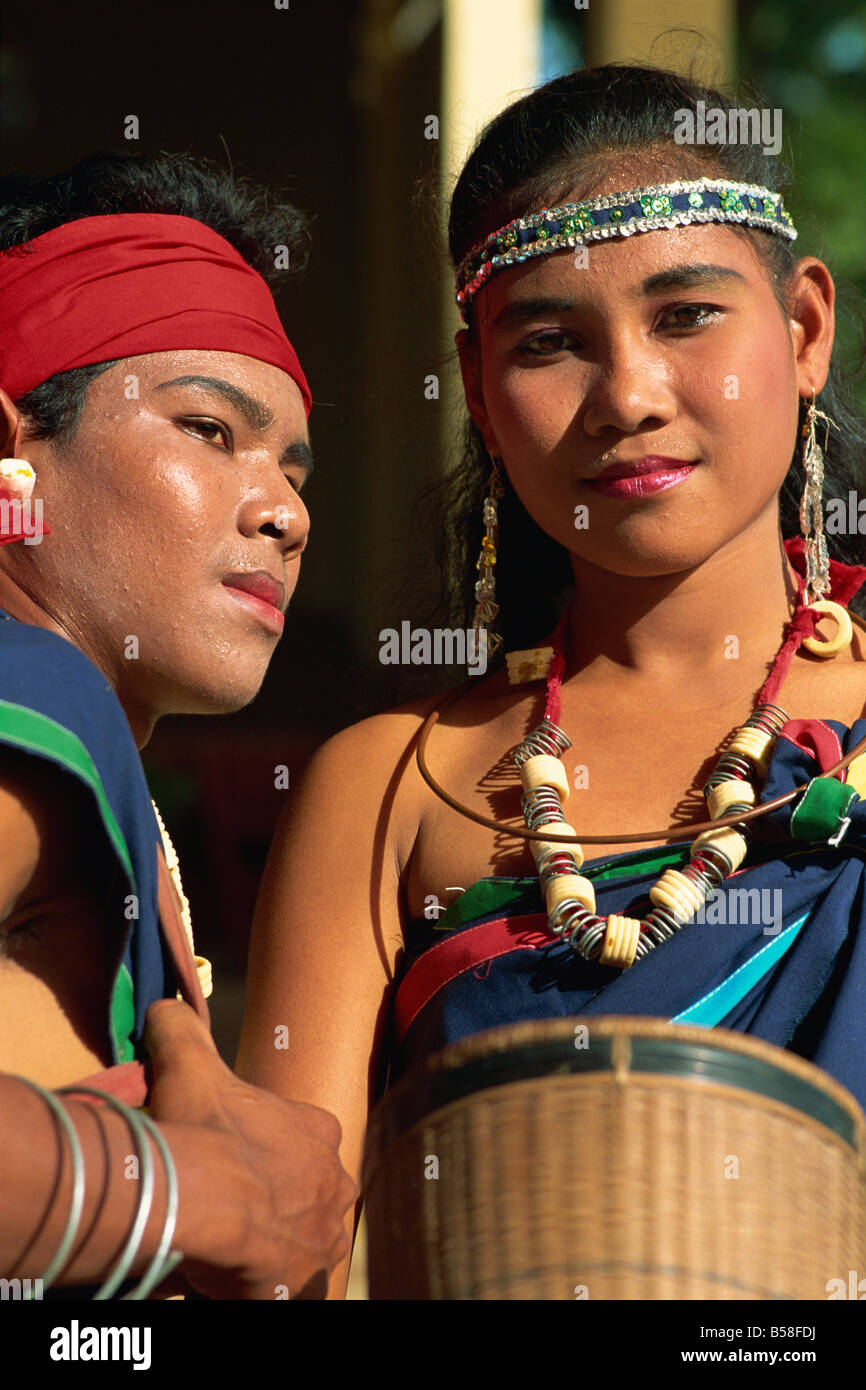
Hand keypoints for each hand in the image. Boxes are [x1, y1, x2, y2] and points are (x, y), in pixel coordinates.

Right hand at [144, 998, 357, 1298]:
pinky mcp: (308, 1281)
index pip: (300, 1137)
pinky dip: (270, 1281)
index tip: (229, 1156)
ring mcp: (327, 1235)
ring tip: (231, 1245)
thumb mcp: (188, 1063)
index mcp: (318, 1129)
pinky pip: (292, 1283)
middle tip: (229, 1206)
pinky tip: (239, 1276)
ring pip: (301, 1238)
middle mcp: (336, 1180)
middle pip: (305, 1190)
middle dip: (274, 1198)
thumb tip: (166, 1006)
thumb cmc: (201, 1128)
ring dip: (274, 1241)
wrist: (203, 1199)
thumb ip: (180, 1030)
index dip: (262, 1148)